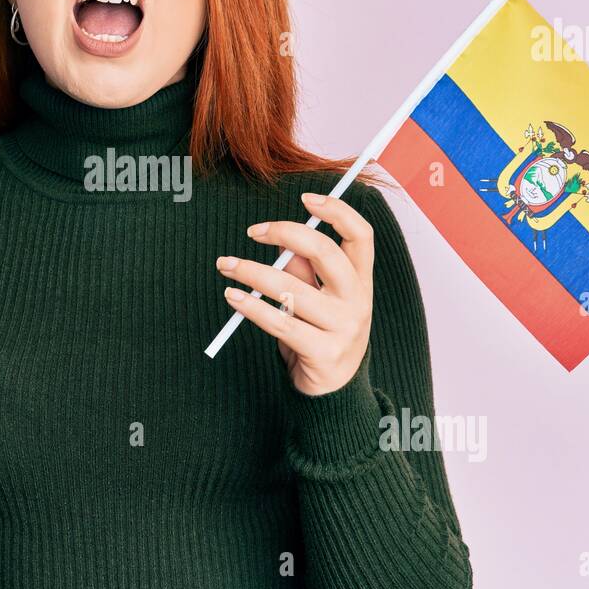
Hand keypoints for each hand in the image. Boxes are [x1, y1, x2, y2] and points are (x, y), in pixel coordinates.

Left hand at [217, 191, 372, 396]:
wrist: (333, 391)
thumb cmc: (321, 332)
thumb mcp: (319, 297)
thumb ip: (305, 269)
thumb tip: (280, 238)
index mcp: (362, 280)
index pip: (361, 235)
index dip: (337, 211)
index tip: (306, 197)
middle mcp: (358, 300)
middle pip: (326, 253)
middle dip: (286, 234)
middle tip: (254, 231)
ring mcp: (344, 328)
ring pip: (292, 289)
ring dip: (252, 273)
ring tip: (226, 266)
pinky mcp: (323, 353)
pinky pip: (280, 323)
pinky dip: (251, 307)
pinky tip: (233, 296)